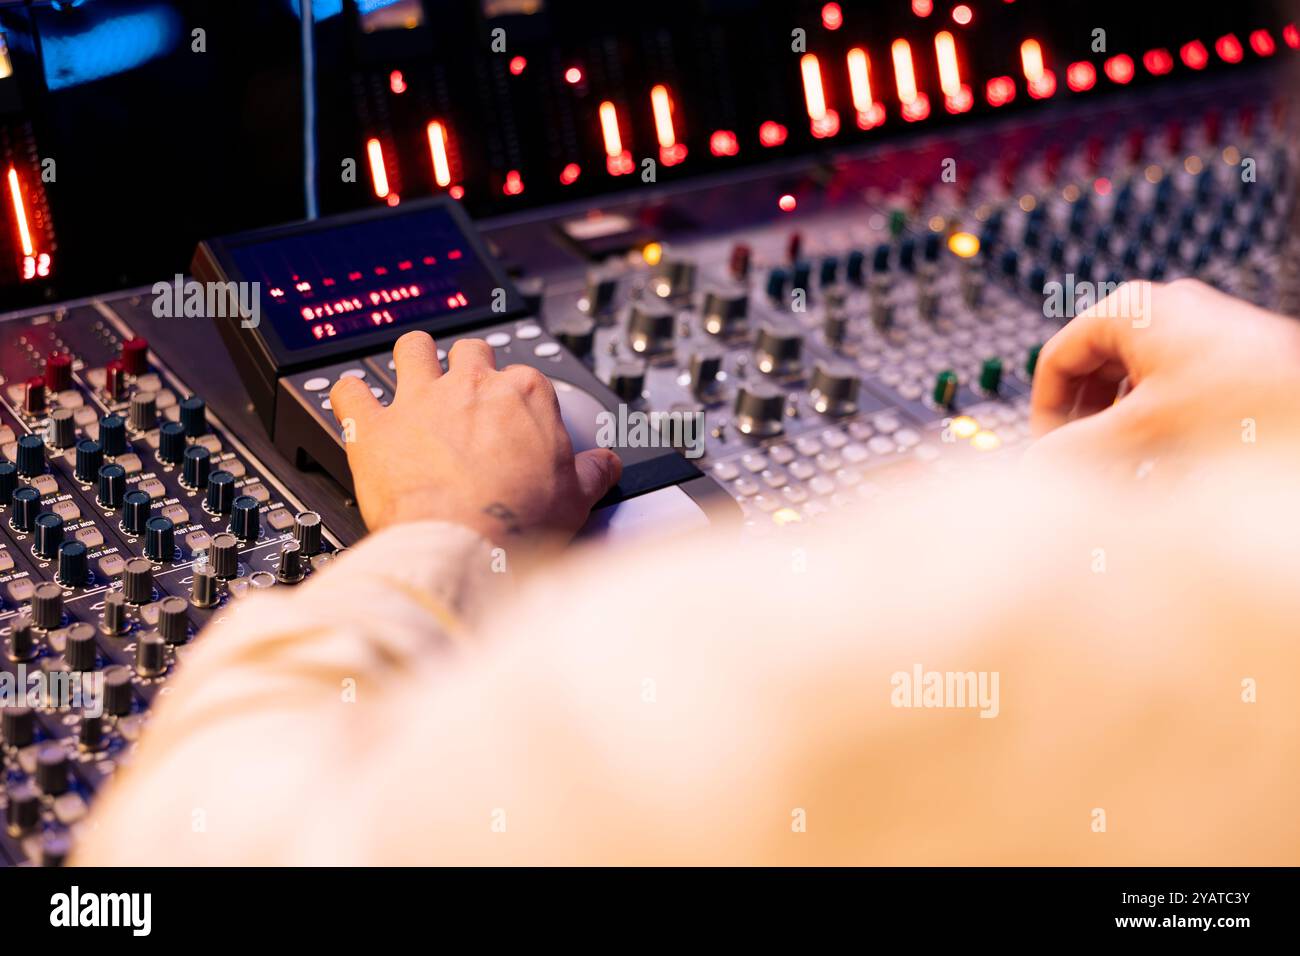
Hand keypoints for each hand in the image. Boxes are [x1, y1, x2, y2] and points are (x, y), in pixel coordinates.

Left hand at [328, 331, 621, 549]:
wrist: (465, 547)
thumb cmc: (518, 524)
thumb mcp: (576, 499)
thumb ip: (592, 473)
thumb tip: (605, 466)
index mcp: (523, 396)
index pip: (525, 378)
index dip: (519, 399)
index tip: (517, 420)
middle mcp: (469, 387)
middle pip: (470, 353)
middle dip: (468, 367)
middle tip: (468, 391)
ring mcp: (419, 402)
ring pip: (412, 350)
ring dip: (412, 357)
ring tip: (413, 370)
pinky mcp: (374, 429)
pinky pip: (350, 393)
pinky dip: (350, 395)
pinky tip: (353, 401)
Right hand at [1030, 279, 1299, 462]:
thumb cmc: (1241, 396)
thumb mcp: (1143, 426)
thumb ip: (1080, 446)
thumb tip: (1038, 464)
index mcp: (1130, 309)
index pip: (1057, 358)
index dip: (1045, 410)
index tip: (1049, 452)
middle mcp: (1159, 309)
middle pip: (1092, 369)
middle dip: (1084, 421)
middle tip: (1083, 463)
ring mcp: (1191, 327)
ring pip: (1128, 380)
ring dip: (1116, 424)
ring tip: (1124, 464)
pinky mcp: (1218, 350)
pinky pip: (1163, 383)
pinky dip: (1151, 417)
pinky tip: (1163, 454)